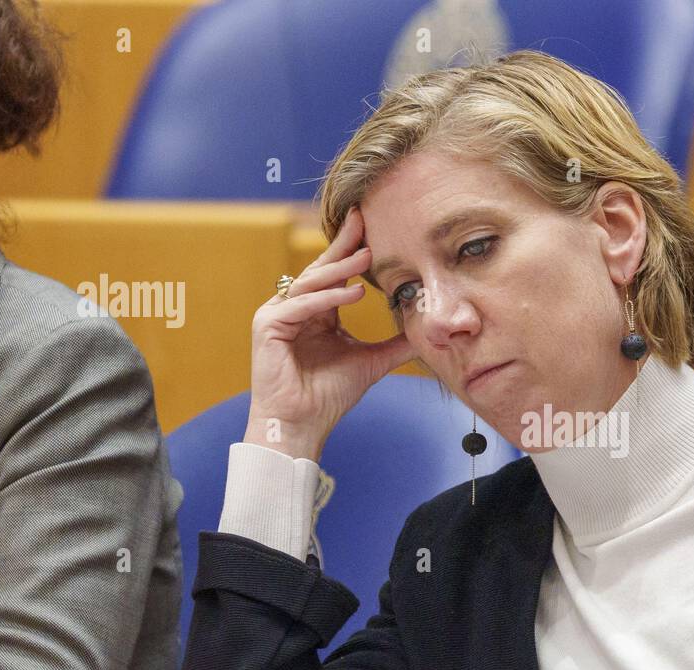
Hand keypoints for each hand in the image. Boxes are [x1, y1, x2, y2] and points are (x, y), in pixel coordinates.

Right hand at [244, 206, 416, 459]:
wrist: (302, 425)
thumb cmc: (328, 396)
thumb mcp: (371, 362)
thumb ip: (395, 344)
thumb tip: (426, 332)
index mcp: (315, 311)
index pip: (335, 273)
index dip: (351, 249)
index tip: (372, 226)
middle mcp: (294, 308)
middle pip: (321, 268)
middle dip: (343, 245)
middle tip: (364, 220)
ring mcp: (277, 315)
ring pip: (311, 283)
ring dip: (340, 270)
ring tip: (368, 257)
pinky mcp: (267, 326)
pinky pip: (301, 305)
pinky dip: (328, 298)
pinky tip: (353, 292)